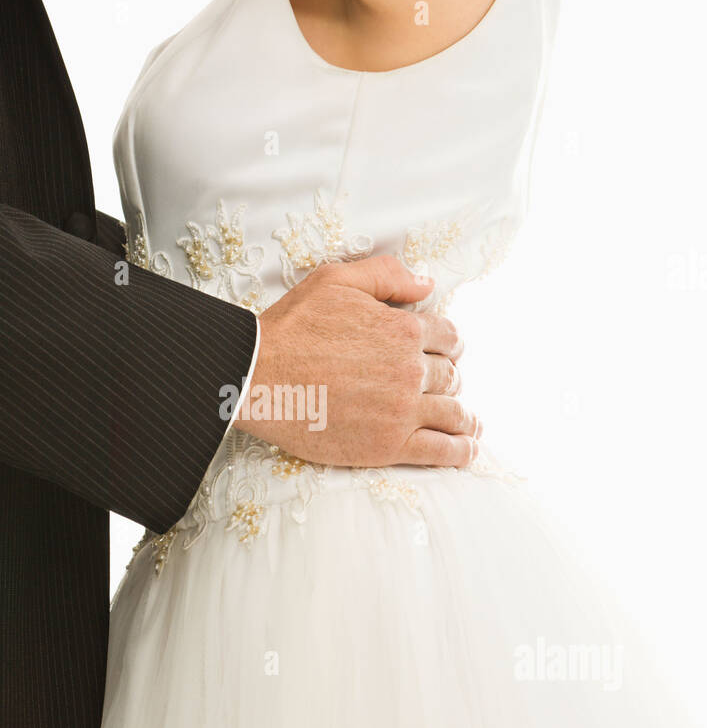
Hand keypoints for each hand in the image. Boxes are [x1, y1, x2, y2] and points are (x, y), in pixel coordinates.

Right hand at [236, 256, 481, 468]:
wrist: (257, 376)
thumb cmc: (291, 327)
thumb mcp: (337, 279)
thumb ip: (388, 275)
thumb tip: (429, 283)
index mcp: (404, 330)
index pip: (449, 338)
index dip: (448, 345)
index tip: (444, 354)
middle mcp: (410, 371)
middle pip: (451, 377)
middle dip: (449, 380)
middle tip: (442, 388)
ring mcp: (402, 411)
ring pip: (454, 414)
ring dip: (465, 418)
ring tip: (469, 424)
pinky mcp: (387, 446)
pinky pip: (441, 451)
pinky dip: (460, 451)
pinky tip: (466, 449)